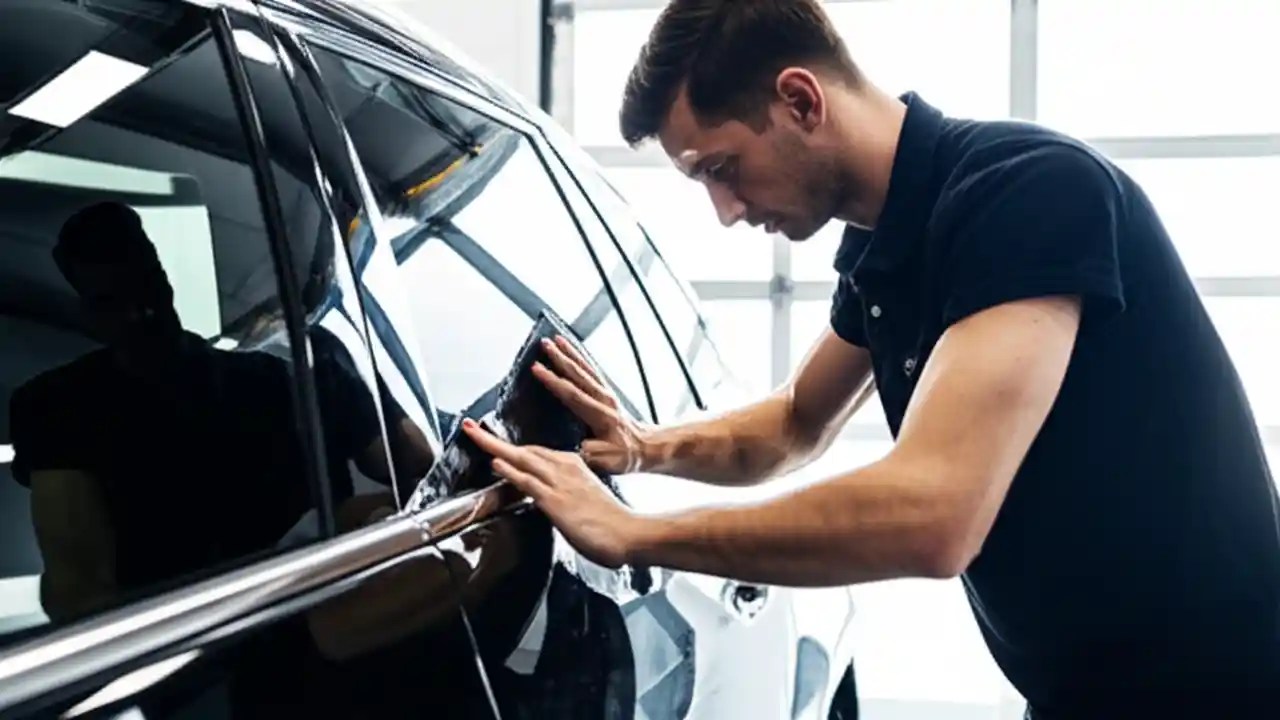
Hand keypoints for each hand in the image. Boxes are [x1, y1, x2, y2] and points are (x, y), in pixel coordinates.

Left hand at [461, 417, 641, 568]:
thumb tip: (550, 498)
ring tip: (472, 434)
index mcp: (573, 466)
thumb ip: (567, 493)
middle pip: (524, 449)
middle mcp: (565, 468)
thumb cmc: (611, 521)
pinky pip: (528, 482)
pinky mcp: (555, 501)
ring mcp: (559, 483)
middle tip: (471, 427)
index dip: (513, 446)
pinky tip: (495, 463)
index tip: (495, 440)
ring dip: (494, 445)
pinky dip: (510, 470)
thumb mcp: (586, 498)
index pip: (536, 452)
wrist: (629, 533)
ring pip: (521, 458)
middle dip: (495, 438)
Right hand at [534, 335, 648, 473]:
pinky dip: (582, 357)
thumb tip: (573, 445)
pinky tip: (572, 348)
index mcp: (600, 415)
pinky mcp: (607, 391)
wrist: (646, 447)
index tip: (536, 368)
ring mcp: (606, 393)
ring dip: (570, 353)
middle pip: (578, 374)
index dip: (553, 381)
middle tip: (544, 343)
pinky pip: (592, 370)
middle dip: (560, 358)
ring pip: (586, 368)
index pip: (573, 394)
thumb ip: (588, 452)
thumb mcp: (606, 460)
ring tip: (556, 339)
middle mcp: (604, 399)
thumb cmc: (625, 455)